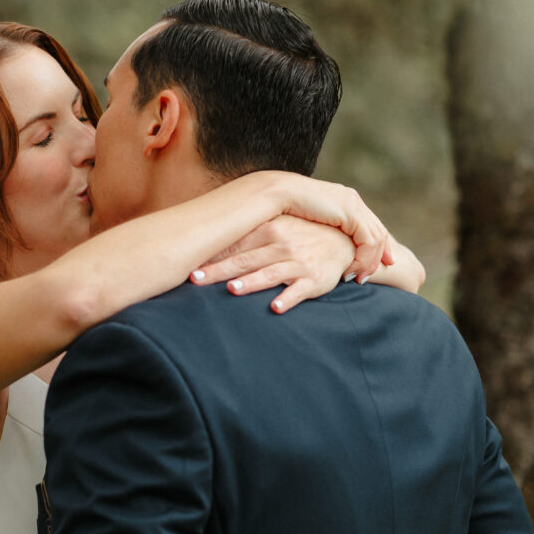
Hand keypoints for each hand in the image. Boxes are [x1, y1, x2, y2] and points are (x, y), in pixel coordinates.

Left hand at [192, 215, 354, 312]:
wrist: (344, 242)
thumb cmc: (300, 236)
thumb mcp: (276, 226)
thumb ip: (246, 236)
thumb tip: (208, 243)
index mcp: (268, 229)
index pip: (234, 243)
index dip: (211, 254)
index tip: (189, 263)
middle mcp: (281, 244)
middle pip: (244, 260)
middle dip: (219, 270)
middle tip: (195, 279)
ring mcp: (297, 262)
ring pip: (269, 273)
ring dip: (250, 282)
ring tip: (232, 290)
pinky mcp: (313, 280)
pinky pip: (298, 291)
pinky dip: (288, 299)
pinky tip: (275, 308)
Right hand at [263, 174, 394, 283]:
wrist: (277, 193)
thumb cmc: (282, 209)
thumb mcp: (307, 220)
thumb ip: (320, 229)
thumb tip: (320, 244)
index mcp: (344, 199)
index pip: (369, 224)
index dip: (373, 246)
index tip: (370, 264)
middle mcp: (353, 200)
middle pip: (378, 231)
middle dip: (378, 256)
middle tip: (368, 276)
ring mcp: (354, 205)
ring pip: (376, 238)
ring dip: (369, 262)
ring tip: (358, 279)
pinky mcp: (352, 213)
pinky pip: (368, 241)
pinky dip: (363, 259)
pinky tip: (350, 271)